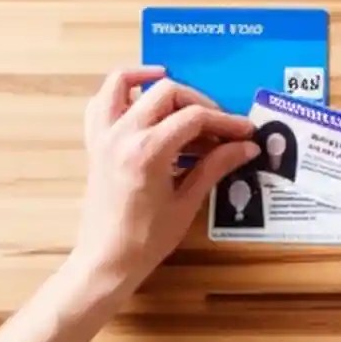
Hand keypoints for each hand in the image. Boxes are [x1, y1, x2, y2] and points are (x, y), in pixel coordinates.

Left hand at [73, 67, 259, 295]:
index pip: (195, 118)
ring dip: (154, 81)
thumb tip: (246, 147)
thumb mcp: (187, 202)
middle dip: (200, 103)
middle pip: (167, 92)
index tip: (246, 131)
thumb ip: (215, 166)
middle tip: (220, 126)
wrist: (106, 260)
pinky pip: (101, 102)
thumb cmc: (147, 239)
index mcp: (147, 151)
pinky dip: (120, 90)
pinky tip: (142, 97)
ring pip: (124, 83)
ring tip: (182, 94)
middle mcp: (122, 134)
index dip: (226, 121)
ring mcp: (104, 135)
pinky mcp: (94, 142)